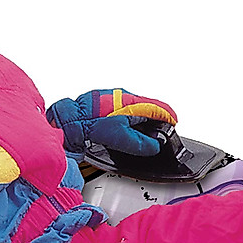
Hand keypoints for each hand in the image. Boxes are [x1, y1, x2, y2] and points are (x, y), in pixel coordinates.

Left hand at [46, 89, 177, 155]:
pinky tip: (125, 124)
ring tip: (146, 127)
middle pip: (147, 106)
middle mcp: (122, 96)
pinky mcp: (103, 101)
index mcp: (130, 102)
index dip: (168, 116)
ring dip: (141, 116)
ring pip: (134, 106)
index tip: (174, 122)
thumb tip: (153, 146)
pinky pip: (122, 107)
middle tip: (163, 126)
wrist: (68, 118)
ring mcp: (112, 97)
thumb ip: (139, 143)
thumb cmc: (89, 123)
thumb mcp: (120, 137)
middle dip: (156, 116)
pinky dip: (129, 115)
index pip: (157, 107)